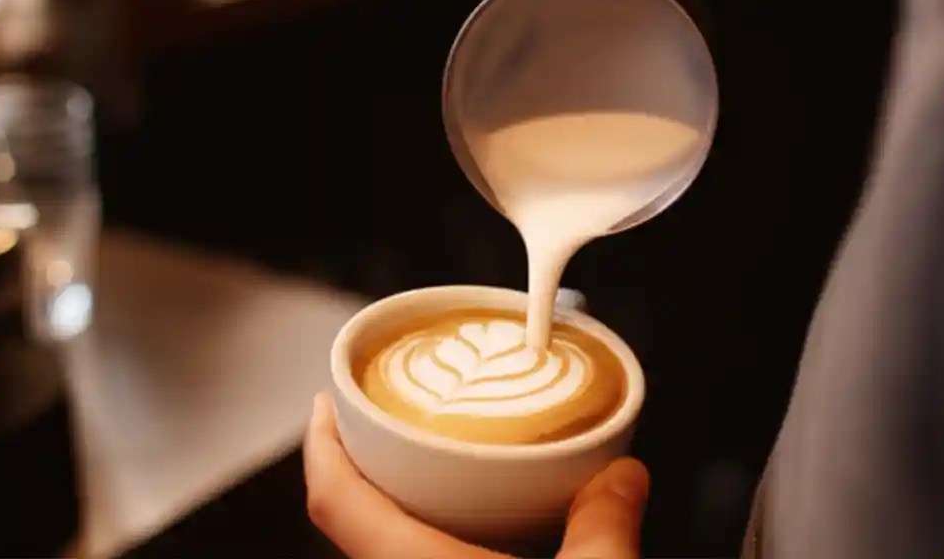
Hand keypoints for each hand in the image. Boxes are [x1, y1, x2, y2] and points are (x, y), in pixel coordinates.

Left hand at [304, 393, 649, 558]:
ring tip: (431, 464)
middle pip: (350, 520)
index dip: (319, 445)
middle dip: (361, 464)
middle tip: (382, 419)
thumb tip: (624, 474)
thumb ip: (606, 522)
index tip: (325, 399)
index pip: (334, 499)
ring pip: (382, 548)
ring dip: (395, 504)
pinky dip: (431, 537)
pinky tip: (475, 531)